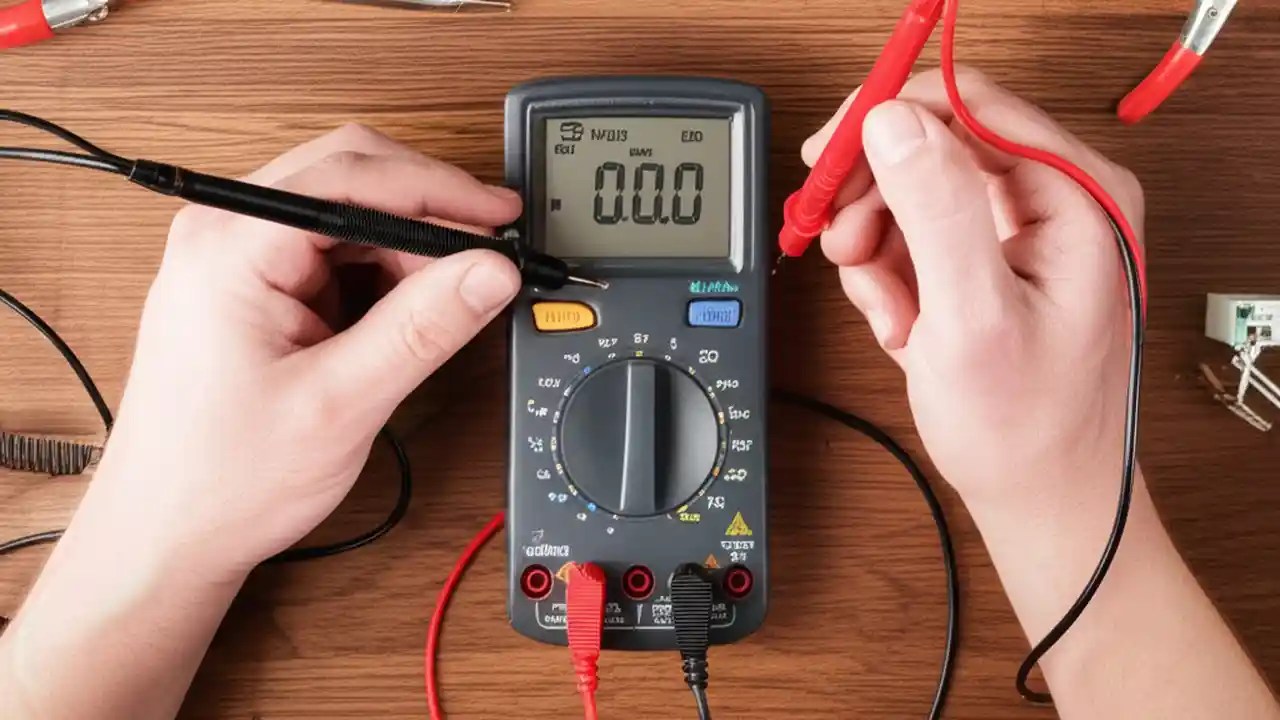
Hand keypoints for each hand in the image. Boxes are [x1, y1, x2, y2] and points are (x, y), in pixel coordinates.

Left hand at [95, 123, 521, 574]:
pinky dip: (380, 273)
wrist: (166, 534)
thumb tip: (490, 270)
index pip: (352, 175)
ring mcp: (233, 256)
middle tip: (486, 257)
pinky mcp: (250, 285)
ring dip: (405, 248)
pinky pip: (331, 250)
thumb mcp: (340, 404)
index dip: (440, 189)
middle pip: (349, 178)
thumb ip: (421, 329)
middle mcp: (222, 233)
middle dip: (426, 213)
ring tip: (444, 304)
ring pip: (346, 213)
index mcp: (229, 246)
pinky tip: (403, 316)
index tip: (501, 218)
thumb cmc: (222, 480)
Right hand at [803, 68, 1143, 501]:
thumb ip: (937, 211)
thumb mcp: (971, 317)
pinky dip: (892, 274)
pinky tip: (904, 322)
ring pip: (914, 191)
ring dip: (879, 246)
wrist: (1042, 499)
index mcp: (1078, 197)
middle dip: (875, 198)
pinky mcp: (994, 260)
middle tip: (842, 244)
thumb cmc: (1025, 430)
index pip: (969, 107)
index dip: (886, 122)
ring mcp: (1026, 231)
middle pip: (934, 144)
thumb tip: (892, 122)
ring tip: (889, 308)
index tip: (827, 158)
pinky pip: (918, 234)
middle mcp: (1059, 201)